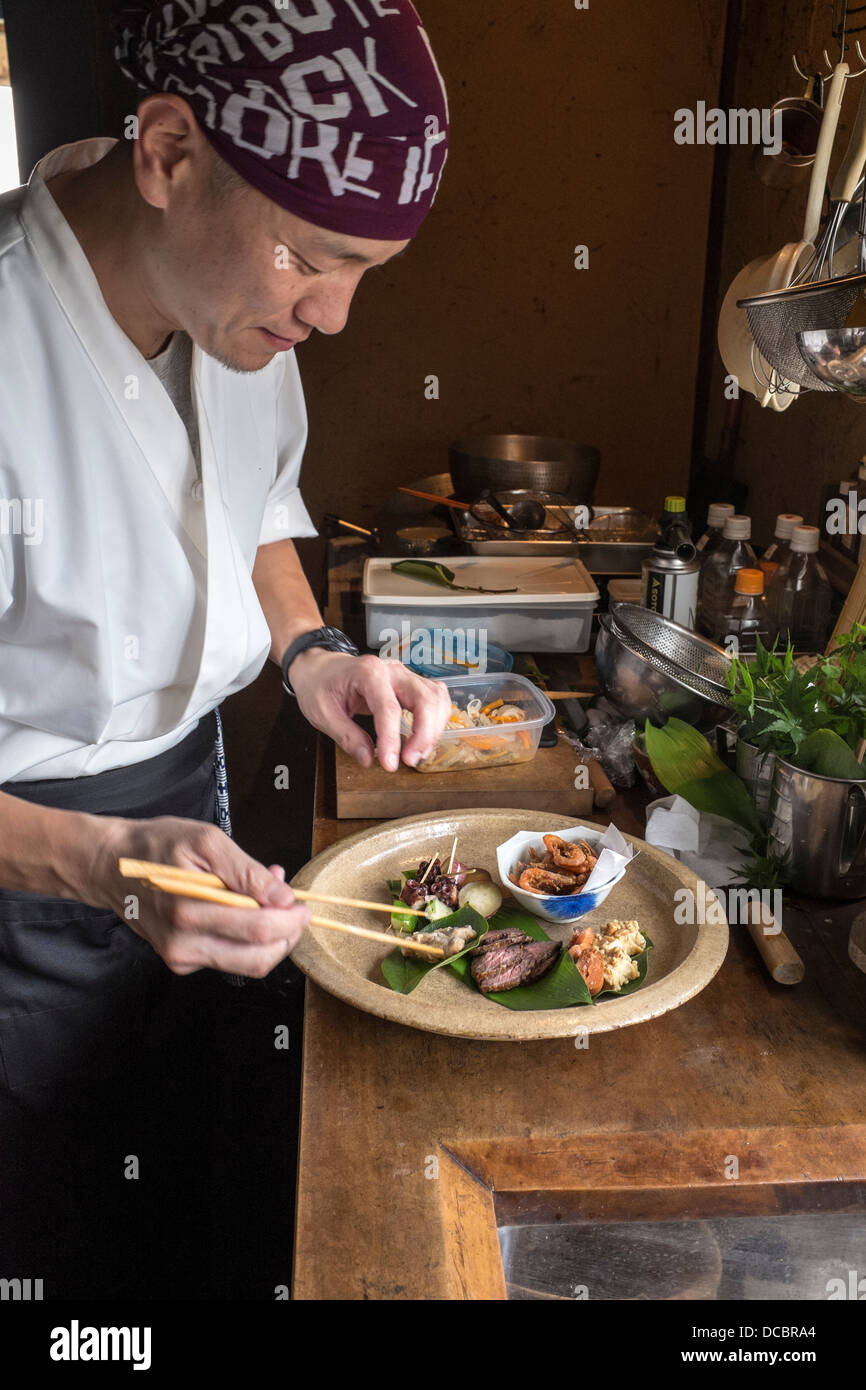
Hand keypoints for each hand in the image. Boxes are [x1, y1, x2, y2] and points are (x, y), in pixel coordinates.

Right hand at [79, 814, 310, 976]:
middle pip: (258, 957)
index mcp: (188, 911)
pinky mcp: (181, 961)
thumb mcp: (206, 841)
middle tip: (295, 908)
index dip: (291, 919)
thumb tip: (281, 896)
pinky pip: (228, 958)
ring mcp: (181, 957)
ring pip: (247, 964)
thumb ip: (246, 871)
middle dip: (287, 935)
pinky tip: (243, 910)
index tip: (303, 905)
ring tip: (269, 902)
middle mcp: (183, 944)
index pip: (258, 930)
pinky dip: (247, 938)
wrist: (111, 867)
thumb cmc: (156, 846)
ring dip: (270, 937)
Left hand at [288, 648, 451, 769]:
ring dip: (433, 729)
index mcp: (368, 672)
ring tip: (416, 754)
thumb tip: (368, 759)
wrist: (320, 667)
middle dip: (424, 734)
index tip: (390, 764)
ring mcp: (404, 675)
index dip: (392, 739)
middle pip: (424, 698)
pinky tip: (423, 740)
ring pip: (436, 698)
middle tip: (410, 761)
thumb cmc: (319, 685)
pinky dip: (436, 721)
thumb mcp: (322, 713)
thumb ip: (346, 736)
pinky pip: (435, 699)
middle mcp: (392, 670)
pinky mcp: (410, 684)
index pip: (389, 708)